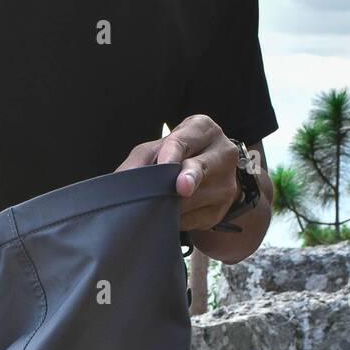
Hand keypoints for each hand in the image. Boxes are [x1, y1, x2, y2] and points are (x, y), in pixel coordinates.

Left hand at [115, 115, 241, 231]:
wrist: (206, 178)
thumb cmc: (175, 157)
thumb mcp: (156, 150)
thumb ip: (140, 160)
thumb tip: (123, 180)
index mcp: (203, 129)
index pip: (184, 141)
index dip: (172, 154)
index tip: (164, 164)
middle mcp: (222, 152)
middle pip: (200, 168)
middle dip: (189, 177)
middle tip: (181, 188)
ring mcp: (226, 182)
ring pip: (195, 198)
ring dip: (173, 205)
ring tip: (158, 205)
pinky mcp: (221, 209)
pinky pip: (195, 219)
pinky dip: (178, 220)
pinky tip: (170, 216)